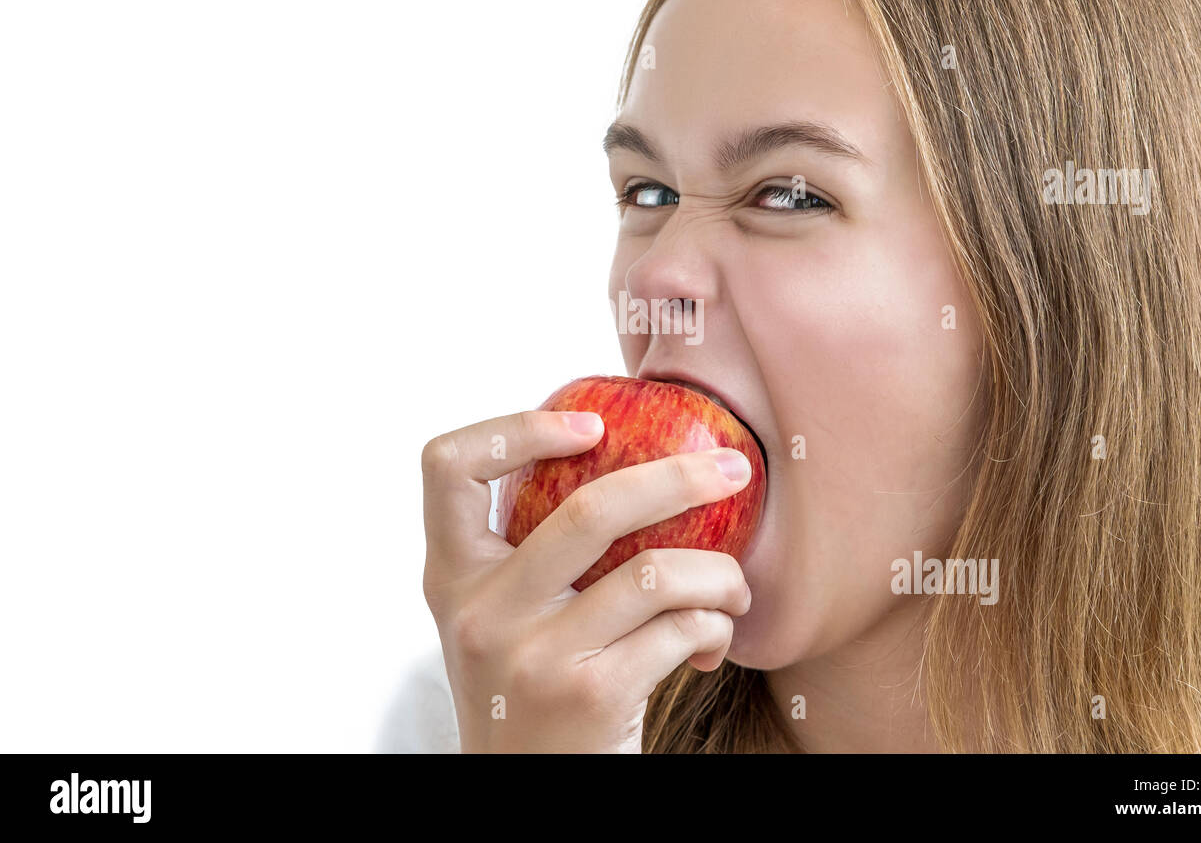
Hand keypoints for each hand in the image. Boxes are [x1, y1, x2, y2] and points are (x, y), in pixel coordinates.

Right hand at [421, 409, 752, 751]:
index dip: (516, 429)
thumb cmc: (533, 694)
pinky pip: (680, 629)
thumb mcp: (503, 622)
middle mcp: (481, 612)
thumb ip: (530, 557)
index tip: (594, 426)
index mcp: (451, 577)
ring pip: (655, 573)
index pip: (446, 467)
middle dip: (681, 478)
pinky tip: (712, 639)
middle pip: (590, 508)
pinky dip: (714, 625)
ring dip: (719, 574)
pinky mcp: (589, 695)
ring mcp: (532, 656)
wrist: (528, 794)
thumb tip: (634, 461)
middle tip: (734, 472)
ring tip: (733, 587)